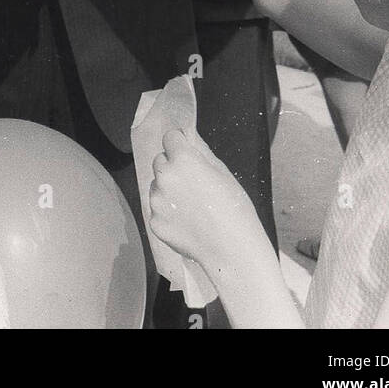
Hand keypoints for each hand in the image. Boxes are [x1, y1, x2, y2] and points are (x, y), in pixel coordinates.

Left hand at [148, 128, 258, 270]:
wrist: (231, 250)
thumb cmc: (233, 210)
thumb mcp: (223, 173)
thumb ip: (201, 152)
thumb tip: (189, 139)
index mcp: (183, 160)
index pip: (170, 138)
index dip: (179, 144)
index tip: (185, 151)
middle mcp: (165, 177)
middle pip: (160, 160)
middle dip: (172, 166)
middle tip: (191, 182)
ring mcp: (157, 201)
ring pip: (156, 186)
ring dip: (167, 190)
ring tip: (191, 206)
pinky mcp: (155, 222)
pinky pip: (157, 209)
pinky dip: (167, 213)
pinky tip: (187, 222)